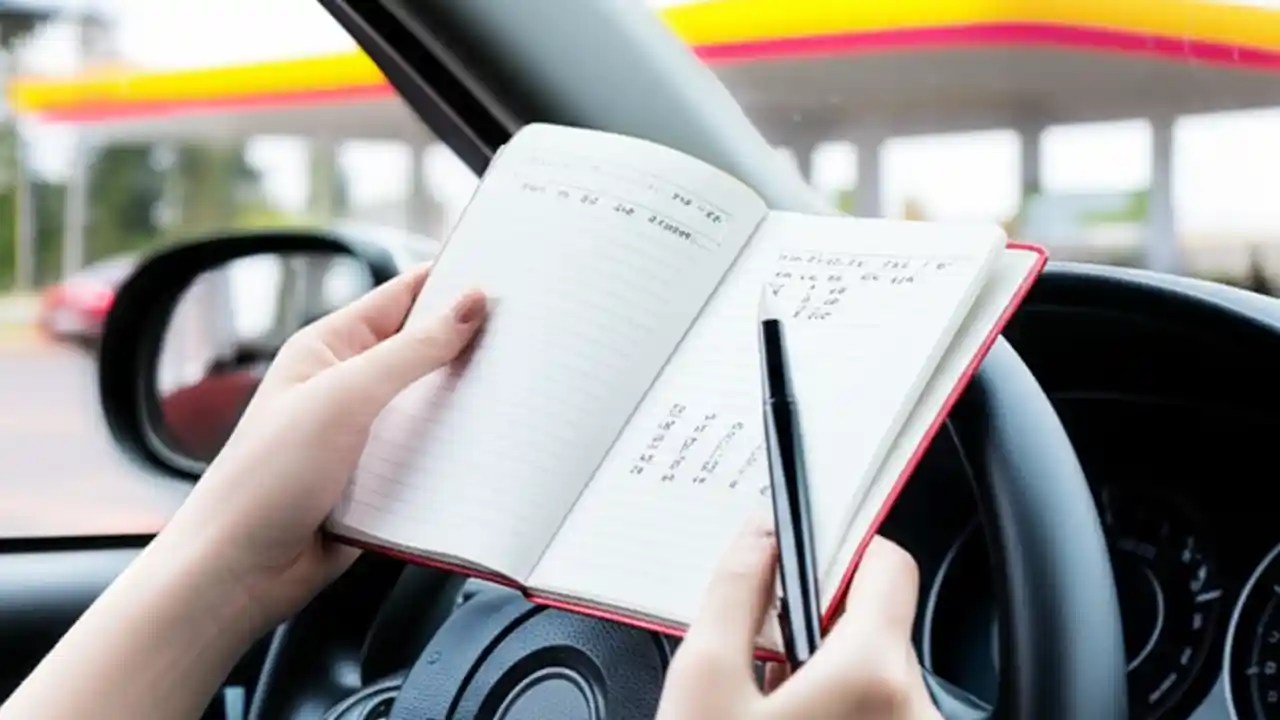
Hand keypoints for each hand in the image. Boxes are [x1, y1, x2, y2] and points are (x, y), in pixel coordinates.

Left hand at [160, 263, 486, 630]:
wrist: (240, 572)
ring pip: (435, 407)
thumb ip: (411, 352)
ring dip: (466, 406)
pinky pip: (432, 457)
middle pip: (425, 352)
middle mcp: (349, 386)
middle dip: (470, 348)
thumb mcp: (343, 399)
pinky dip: (457, 455)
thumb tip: (469, 304)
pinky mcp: (382, 480)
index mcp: (329, 348)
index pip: (402, 297)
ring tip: (518, 393)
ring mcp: (367, 435)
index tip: (506, 280)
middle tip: (525, 341)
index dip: (451, 286)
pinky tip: (489, 452)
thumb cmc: (266, 479)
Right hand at [657, 522, 939, 719]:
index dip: (838, 549)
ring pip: (875, 674)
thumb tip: (759, 536)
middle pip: (877, 622)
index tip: (798, 558)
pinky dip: (839, 709)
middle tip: (761, 650)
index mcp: (873, 673)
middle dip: (819, 623)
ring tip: (767, 704)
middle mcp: (915, 710)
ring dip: (827, 673)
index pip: (888, 564)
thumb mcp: (703, 681)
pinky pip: (880, 713)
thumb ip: (734, 593)